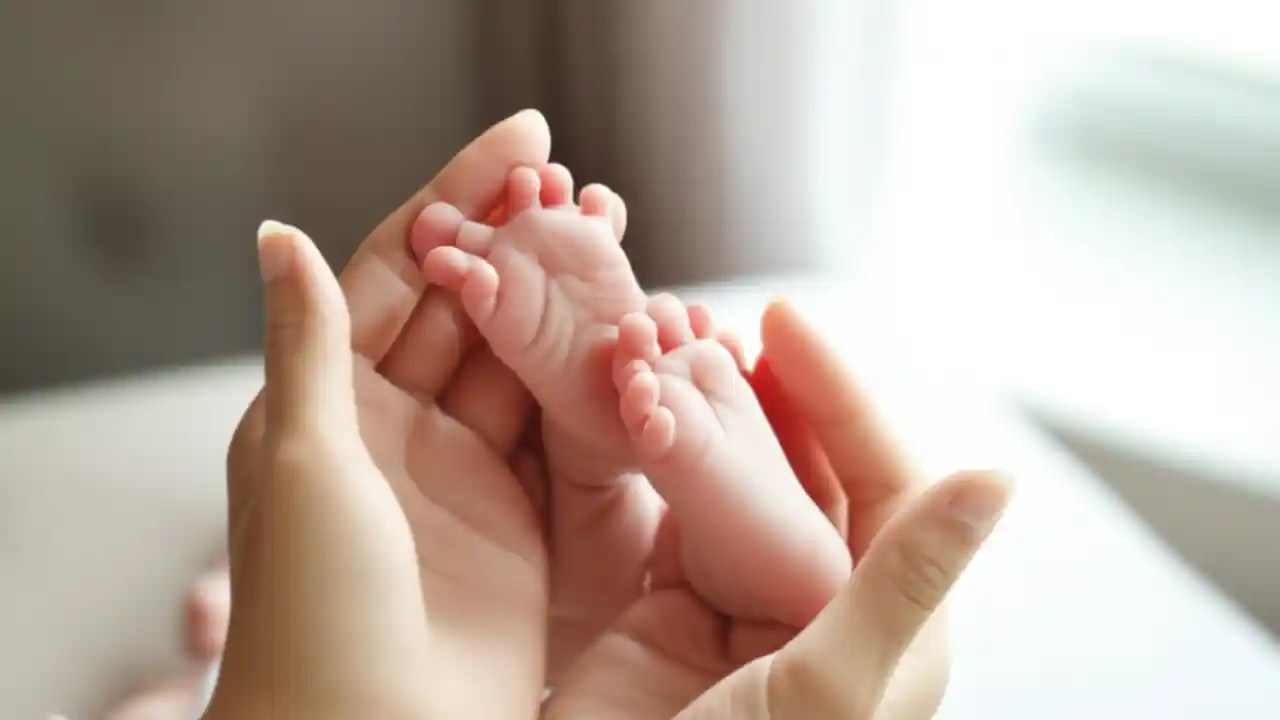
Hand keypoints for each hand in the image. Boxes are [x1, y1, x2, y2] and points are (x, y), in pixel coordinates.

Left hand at [215, 110, 553, 718]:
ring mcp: (465, 470)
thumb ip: (308, 342)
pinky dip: (594, 377)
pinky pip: (563, 427)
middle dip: (516, 240)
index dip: (451, 202)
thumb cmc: (312, 612)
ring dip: (561, 298)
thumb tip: (278, 235)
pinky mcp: (523, 515)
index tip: (515, 144)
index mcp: (328, 403)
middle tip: (576, 183)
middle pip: (464, 306)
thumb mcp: (303, 458)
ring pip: (520, 359)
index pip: (393, 273)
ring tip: (612, 231)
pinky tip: (630, 327)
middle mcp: (395, 428)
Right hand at [544, 300, 1011, 718]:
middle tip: (713, 321)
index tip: (783, 321)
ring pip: (736, 479)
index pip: (884, 478)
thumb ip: (908, 580)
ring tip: (669, 345)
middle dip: (767, 391)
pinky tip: (634, 404)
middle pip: (807, 468)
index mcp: (889, 623)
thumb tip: (998, 474)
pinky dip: (656, 455)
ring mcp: (739, 604)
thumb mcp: (833, 686)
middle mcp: (819, 605)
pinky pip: (671, 509)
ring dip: (709, 412)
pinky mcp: (665, 607)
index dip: (839, 393)